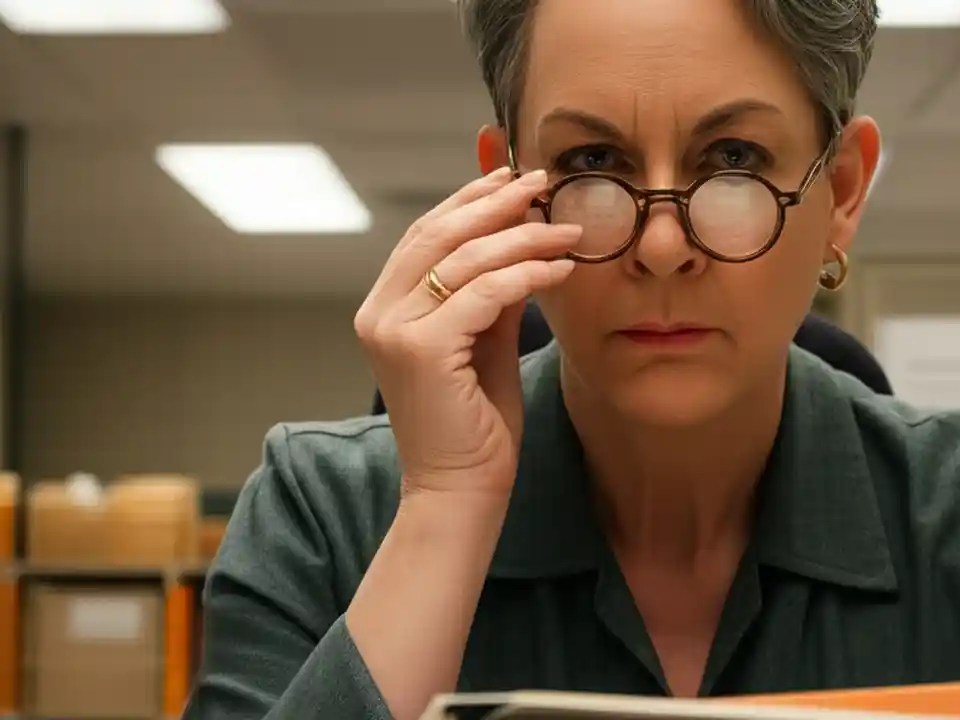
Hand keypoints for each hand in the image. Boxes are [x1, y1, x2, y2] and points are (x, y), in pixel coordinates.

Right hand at [354, 168, 580, 496]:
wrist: (461, 492)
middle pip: (440, 234)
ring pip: (465, 259)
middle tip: (545, 183)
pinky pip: (484, 293)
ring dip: (524, 236)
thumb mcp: (486, 342)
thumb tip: (524, 240)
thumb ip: (493, 293)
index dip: (471, 200)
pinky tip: (561, 268)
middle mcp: (379, 313)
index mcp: (385, 308)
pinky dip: (526, 273)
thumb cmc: (476, 424)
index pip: (427, 235)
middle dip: (497, 202)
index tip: (516, 177)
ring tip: (570, 228)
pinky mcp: (421, 350)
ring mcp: (393, 330)